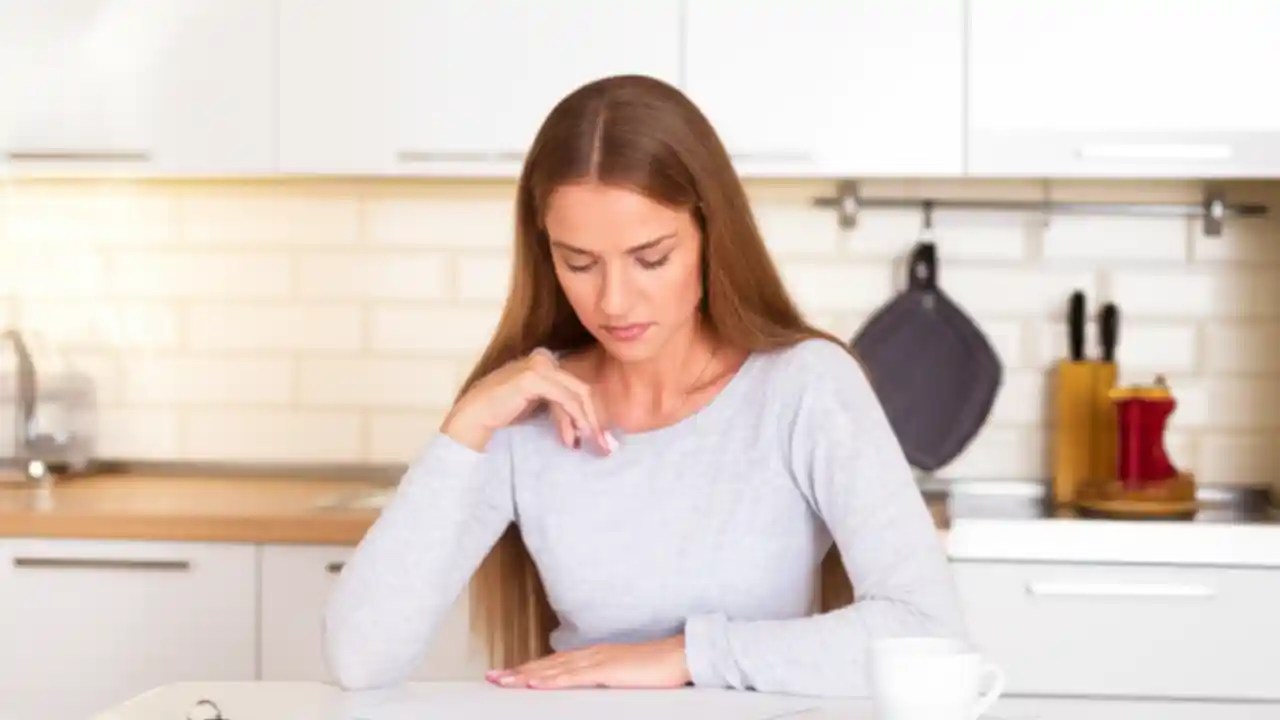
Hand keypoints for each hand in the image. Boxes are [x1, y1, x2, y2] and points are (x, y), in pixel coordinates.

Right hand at [441, 348, 610, 452]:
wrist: (472, 420)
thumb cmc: (501, 418)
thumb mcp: (536, 408)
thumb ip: (559, 409)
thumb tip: (588, 429)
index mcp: (544, 363)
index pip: (577, 389)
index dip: (590, 415)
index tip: (599, 440)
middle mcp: (543, 359)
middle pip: (581, 391)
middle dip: (594, 420)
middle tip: (603, 447)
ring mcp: (538, 365)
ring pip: (576, 395)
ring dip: (586, 423)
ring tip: (588, 446)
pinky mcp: (532, 377)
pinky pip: (564, 399)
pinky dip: (574, 419)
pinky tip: (573, 438)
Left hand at [485, 635, 690, 689]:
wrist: (679, 656)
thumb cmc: (657, 668)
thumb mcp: (623, 676)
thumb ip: (603, 679)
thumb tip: (588, 688)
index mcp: (594, 656)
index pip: (554, 663)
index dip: (529, 668)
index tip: (507, 674)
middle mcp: (590, 654)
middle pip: (547, 664)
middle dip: (518, 671)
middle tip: (492, 678)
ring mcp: (597, 660)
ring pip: (553, 669)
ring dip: (525, 675)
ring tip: (503, 681)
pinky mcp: (606, 670)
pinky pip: (572, 676)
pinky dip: (550, 679)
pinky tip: (534, 683)